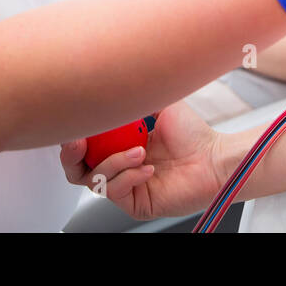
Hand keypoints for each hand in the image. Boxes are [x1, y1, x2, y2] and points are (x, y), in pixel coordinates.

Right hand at [60, 101, 226, 220]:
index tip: (74, 121)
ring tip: (139, 150)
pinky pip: (116, 192)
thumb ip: (131, 95)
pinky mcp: (136, 204)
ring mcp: (126, 186)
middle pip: (77, 169)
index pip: (84, 145)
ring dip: (113, 162)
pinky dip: (128, 177)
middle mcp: (119, 167)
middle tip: (79, 142)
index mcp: (119, 144)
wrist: (214, 158)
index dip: (73, 136)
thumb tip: (106, 82)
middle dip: (71, 156)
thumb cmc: (193, 134)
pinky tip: (147, 167)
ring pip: (95, 180)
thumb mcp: (158, 103)